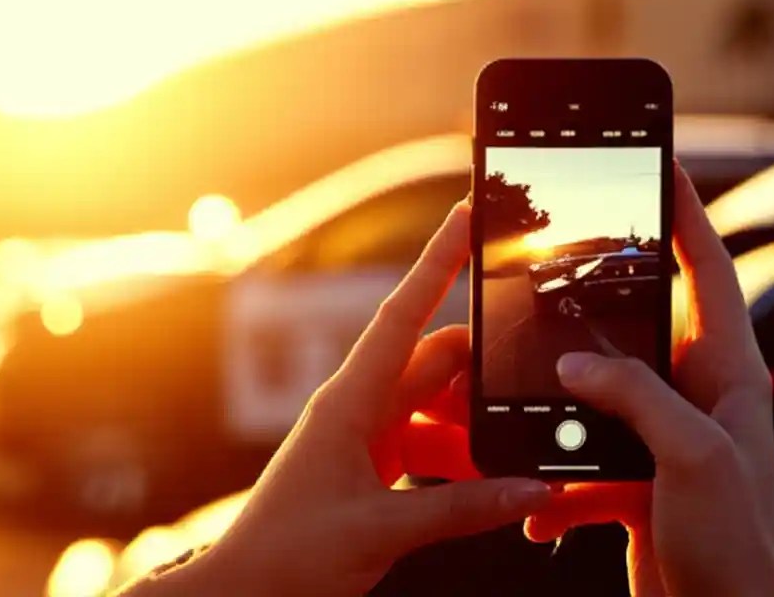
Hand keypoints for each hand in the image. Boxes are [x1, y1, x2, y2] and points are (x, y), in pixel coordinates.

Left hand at [131, 203, 549, 596]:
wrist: (243, 595)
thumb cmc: (286, 556)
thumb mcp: (382, 531)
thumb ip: (463, 510)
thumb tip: (529, 489)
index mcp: (349, 400)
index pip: (404, 313)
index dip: (437, 260)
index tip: (467, 214)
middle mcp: (360, 406)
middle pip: (437, 362)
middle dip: (484, 372)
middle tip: (528, 389)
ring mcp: (367, 434)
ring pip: (439, 405)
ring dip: (474, 426)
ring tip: (510, 457)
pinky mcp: (374, 464)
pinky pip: (432, 442)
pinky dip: (462, 458)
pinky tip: (487, 485)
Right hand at [524, 165, 773, 596]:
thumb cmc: (735, 544)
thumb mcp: (691, 455)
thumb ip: (635, 397)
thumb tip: (575, 365)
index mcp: (731, 375)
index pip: (709, 272)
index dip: (687, 215)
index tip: (664, 166)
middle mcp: (702, 398)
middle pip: (645, 327)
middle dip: (598, 309)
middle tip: (557, 274)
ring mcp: (670, 440)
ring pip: (604, 398)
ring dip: (565, 412)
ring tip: (526, 409)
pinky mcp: (642, 483)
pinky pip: (588, 464)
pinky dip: (561, 486)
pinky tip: (542, 511)